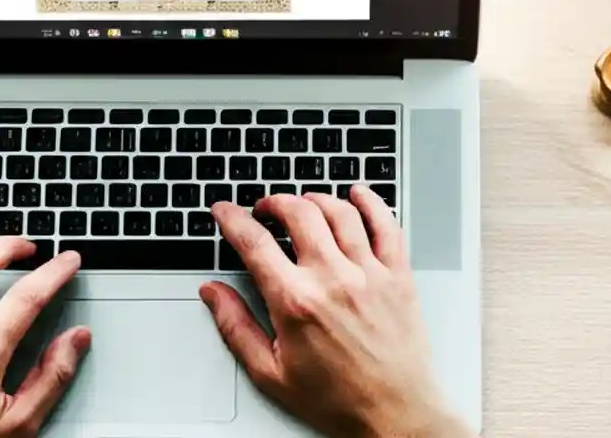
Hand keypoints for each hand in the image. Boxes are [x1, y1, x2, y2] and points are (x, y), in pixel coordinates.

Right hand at [202, 185, 471, 437]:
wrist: (394, 414)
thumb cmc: (337, 400)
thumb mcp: (270, 373)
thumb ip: (236, 327)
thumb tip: (212, 293)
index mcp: (296, 302)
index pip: (254, 242)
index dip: (232, 219)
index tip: (224, 211)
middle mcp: (333, 279)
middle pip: (298, 213)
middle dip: (273, 202)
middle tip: (264, 208)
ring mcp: (369, 274)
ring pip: (339, 211)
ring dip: (314, 198)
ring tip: (302, 202)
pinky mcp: (398, 276)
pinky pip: (386, 224)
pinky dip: (371, 202)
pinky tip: (358, 194)